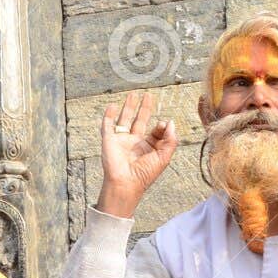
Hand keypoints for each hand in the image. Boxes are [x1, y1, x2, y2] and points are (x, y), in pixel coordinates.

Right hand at [94, 92, 178, 218]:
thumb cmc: (145, 174)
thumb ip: (170, 140)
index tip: (162, 124)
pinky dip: (108, 116)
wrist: (126, 183)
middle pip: (140, 121)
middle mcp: (134, 143)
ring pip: (125, 119)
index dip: (161, 126)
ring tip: (133, 94)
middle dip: (144, 108)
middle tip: (148, 95)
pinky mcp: (109, 140)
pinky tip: (112, 106)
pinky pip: (107, 125)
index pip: (155, 131)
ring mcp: (121, 140)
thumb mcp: (164, 157)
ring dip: (128, 107)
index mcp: (148, 148)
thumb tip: (170, 122)